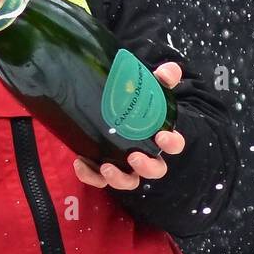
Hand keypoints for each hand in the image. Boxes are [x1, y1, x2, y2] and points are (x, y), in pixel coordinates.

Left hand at [73, 61, 184, 189]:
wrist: (104, 107)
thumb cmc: (133, 103)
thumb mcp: (146, 88)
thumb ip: (159, 79)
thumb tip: (170, 70)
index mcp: (158, 137)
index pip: (174, 145)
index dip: (172, 143)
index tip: (162, 136)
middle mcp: (145, 155)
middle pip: (155, 170)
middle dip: (146, 167)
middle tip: (133, 157)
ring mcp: (124, 165)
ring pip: (128, 182)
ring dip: (118, 178)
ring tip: (106, 167)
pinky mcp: (102, 169)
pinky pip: (98, 180)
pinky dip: (90, 175)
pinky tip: (80, 162)